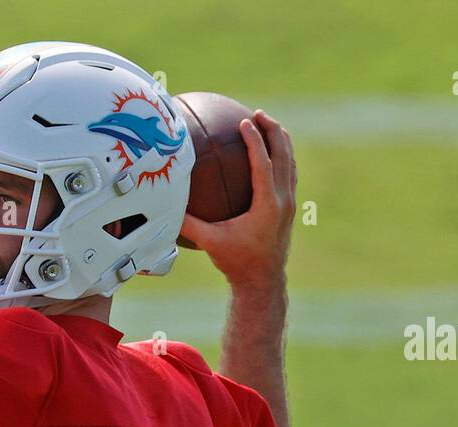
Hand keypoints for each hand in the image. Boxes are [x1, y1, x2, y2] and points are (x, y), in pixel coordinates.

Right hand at [179, 110, 296, 289]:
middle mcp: (283, 201)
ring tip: (268, 125)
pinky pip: (288, 175)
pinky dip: (280, 158)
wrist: (262, 281)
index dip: (255, 140)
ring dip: (280, 141)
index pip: (263, 164)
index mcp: (267, 205)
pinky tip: (268, 153)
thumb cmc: (236, 262)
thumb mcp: (210, 242)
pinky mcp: (288, 209)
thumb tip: (167, 205)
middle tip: (259, 114)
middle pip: (284, 156)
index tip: (245, 123)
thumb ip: (189, 224)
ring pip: (290, 163)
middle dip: (273, 131)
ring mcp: (289, 204)